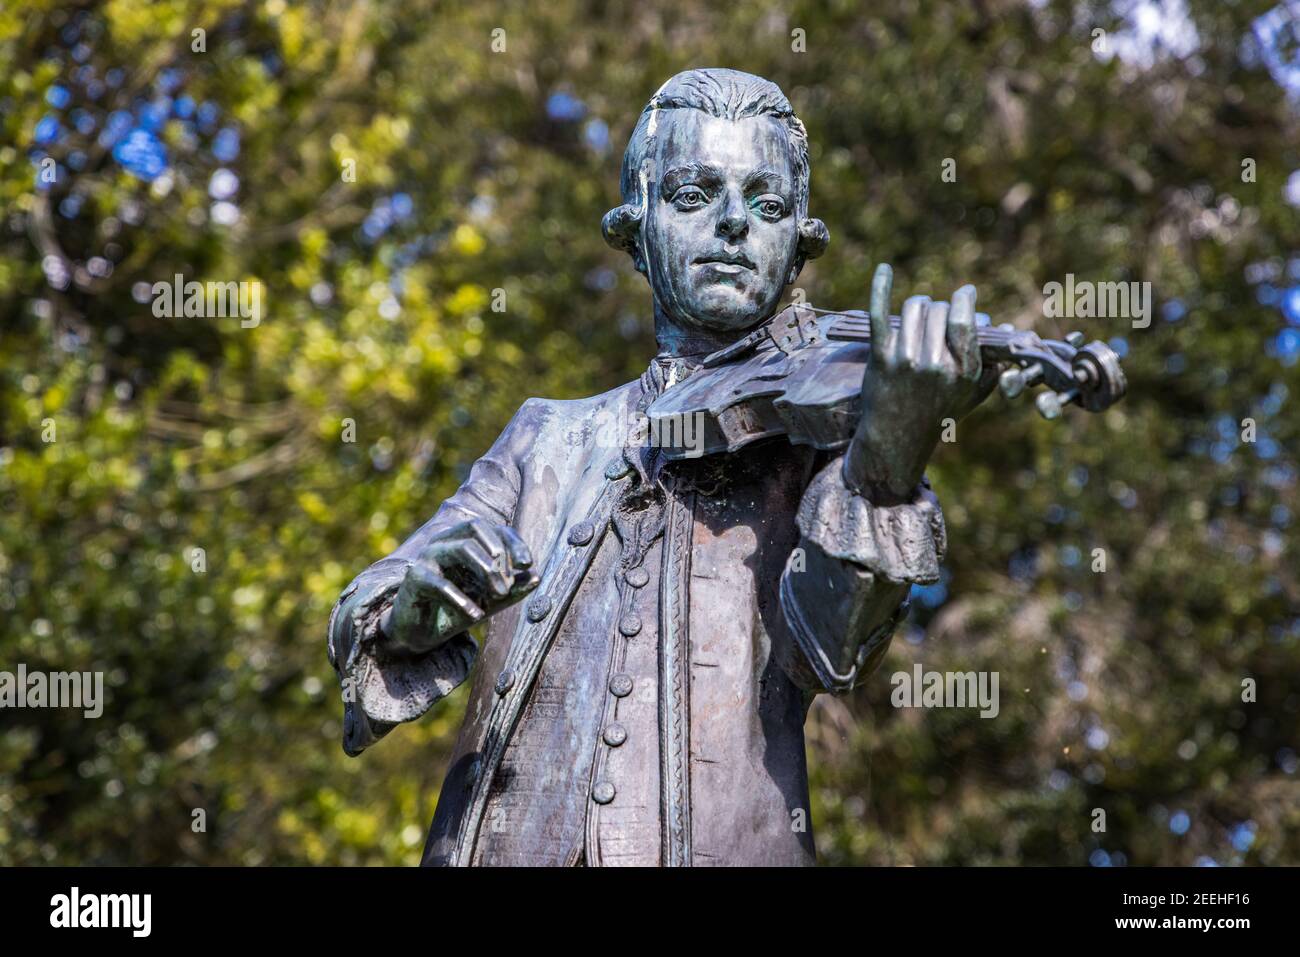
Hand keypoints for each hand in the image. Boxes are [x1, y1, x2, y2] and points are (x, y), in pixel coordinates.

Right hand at [380, 520, 538, 654]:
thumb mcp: (491, 600)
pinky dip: (461, 599)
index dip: (514, 544)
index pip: (495, 529)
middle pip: (476, 527)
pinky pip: (441, 583)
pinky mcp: (416, 577)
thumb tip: (537, 577)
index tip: (528, 564)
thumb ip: (513, 589)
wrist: (422, 632)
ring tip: (499, 595)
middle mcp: (446, 540)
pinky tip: (476, 616)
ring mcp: (429, 556)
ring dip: (485, 571)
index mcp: (466, 539)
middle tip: (509, 584)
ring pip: (461, 548)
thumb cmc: (458, 608)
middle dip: (499, 554)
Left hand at [844, 263, 996, 499]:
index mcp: (962, 371)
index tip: (964, 294)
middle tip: (936, 317)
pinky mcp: (881, 358)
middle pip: (938, 311)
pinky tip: (885, 269)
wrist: (898, 436)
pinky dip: (881, 288)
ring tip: (920, 313)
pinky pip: (880, 314)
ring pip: (914, 309)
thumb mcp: (974, 391)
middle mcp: (935, 365)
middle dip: (939, 309)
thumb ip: (993, 361)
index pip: (962, 321)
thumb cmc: (941, 409)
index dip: (963, 301)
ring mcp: (905, 360)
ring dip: (919, 305)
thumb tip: (1010, 331)